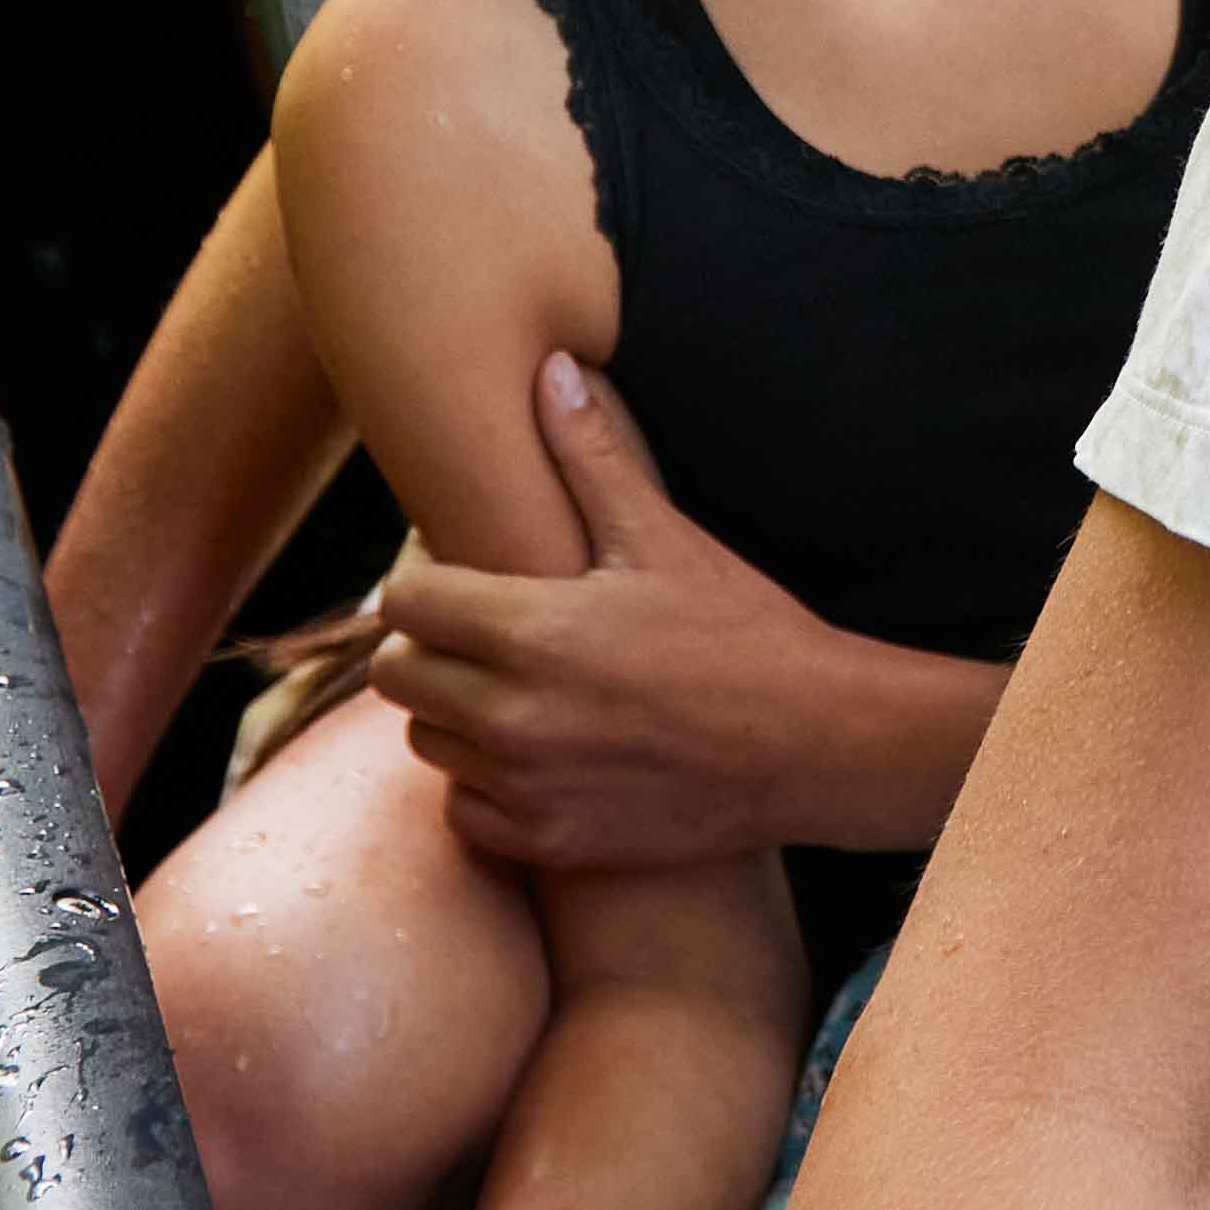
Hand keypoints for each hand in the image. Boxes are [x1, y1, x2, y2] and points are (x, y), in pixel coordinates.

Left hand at [374, 354, 927, 866]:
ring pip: (426, 742)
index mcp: (532, 630)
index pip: (401, 606)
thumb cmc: (741, 630)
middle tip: (482, 630)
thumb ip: (588, 456)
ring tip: (513, 687)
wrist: (813, 743)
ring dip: (454, 714)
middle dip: (428, 647)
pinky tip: (533, 751)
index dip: (421, 583)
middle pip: (396, 677)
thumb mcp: (663, 537)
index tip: (458, 577)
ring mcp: (529, 786)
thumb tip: (551, 367)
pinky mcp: (551, 841)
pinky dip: (484, 784)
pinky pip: (464, 811)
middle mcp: (515, 715)